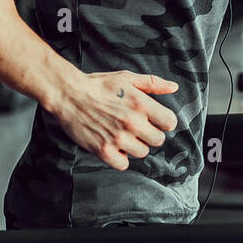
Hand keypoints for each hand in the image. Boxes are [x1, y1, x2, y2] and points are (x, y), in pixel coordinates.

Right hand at [45, 71, 180, 170]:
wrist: (68, 94)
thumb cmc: (98, 85)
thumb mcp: (126, 78)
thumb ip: (153, 83)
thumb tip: (174, 88)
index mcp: (141, 104)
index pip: (170, 123)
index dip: (163, 121)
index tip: (154, 120)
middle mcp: (132, 122)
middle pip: (158, 140)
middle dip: (149, 134)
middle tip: (136, 127)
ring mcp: (118, 138)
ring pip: (142, 152)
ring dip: (135, 145)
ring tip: (122, 134)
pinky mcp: (103, 150)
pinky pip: (123, 164)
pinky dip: (119, 158)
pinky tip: (113, 145)